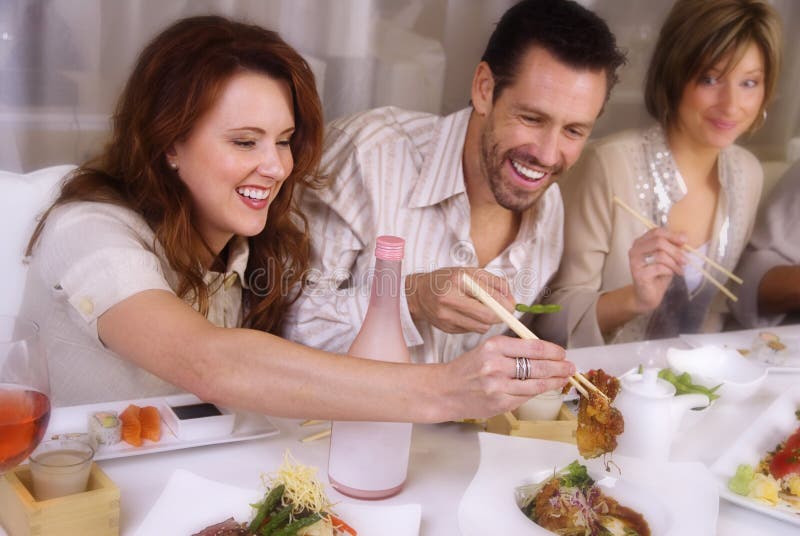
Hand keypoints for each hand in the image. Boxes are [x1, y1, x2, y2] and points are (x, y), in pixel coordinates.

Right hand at [405, 267, 513, 332]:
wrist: (419, 293)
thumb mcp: (470, 272)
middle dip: (501, 316)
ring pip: (481, 327)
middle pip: (486, 317)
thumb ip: (493, 283)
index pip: (489, 299)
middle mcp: (449, 299)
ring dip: (489, 321)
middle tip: (506, 312)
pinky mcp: (446, 329)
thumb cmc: (448, 280)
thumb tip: (511, 299)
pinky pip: (471, 330)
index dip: (505, 305)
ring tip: (485, 310)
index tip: (512, 305)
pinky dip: (476, 323)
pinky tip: (470, 315)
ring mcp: (446, 317)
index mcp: (457, 281)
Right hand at [441, 335, 574, 418]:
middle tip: (571, 366)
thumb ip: (512, 350)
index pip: (532, 346)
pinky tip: (546, 387)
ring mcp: (498, 386)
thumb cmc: (467, 369)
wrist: (444, 390)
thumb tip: (544, 353)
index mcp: (494, 346)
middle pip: (538, 366)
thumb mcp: (486, 350)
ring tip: (565, 377)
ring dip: (554, 381)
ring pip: (536, 384)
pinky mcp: (500, 403)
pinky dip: (538, 391)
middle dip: (559, 367)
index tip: (561, 352)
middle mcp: (496, 365)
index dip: (552, 350)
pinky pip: (526, 397)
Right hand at [628, 227, 686, 311]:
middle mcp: (635, 250)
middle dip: (675, 251)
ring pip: (660, 254)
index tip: (684, 241)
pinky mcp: (638, 274)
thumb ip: (673, 246)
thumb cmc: (658, 275)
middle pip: (658, 241)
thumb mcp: (668, 257)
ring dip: (674, 263)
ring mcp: (635, 262)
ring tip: (679, 269)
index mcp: (641, 242)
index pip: (656, 232)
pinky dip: (670, 271)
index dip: (672, 235)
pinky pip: (659, 267)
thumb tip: (683, 235)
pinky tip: (672, 274)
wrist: (648, 295)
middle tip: (685, 260)